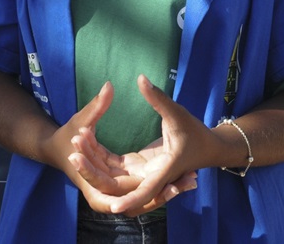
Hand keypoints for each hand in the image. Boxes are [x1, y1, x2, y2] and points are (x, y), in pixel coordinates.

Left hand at [69, 75, 210, 215]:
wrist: (208, 148)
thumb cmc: (196, 133)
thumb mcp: (177, 114)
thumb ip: (159, 99)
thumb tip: (141, 78)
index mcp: (162, 172)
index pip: (141, 192)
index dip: (126, 200)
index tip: (108, 204)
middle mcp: (148, 178)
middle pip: (114, 184)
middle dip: (92, 169)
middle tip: (76, 142)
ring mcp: (139, 174)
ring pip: (108, 174)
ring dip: (91, 159)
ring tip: (76, 137)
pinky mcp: (135, 167)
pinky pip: (110, 164)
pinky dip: (96, 152)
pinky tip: (83, 135)